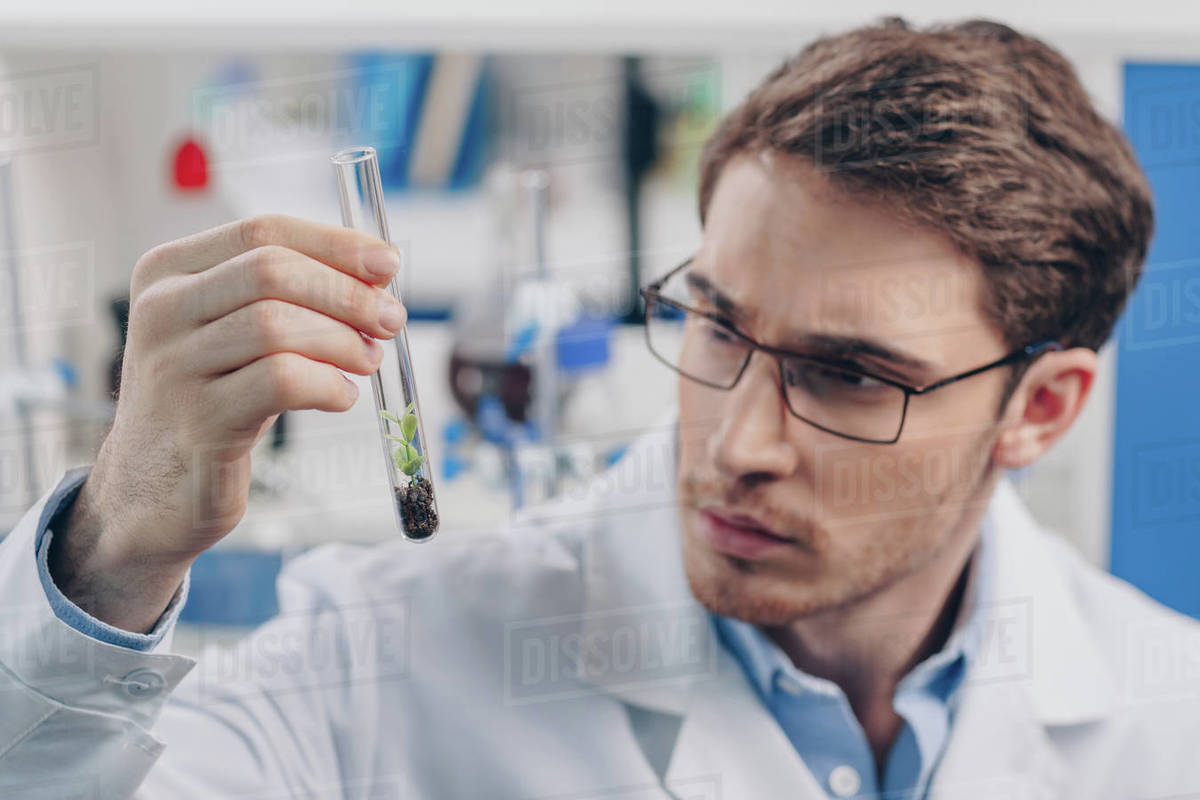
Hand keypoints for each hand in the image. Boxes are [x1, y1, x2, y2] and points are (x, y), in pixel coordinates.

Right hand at [50, 214, 406, 632]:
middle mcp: (161, 311)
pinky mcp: (199, 423)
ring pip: (278, 326)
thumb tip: (376, 272)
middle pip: (272, 271)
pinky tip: (340, 396)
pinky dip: (328, 385)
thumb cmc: (207, 401)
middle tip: (390, 320)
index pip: (263, 231)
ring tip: (366, 360)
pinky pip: (281, 383)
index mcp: (168, 273)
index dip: (335, 243)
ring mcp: (173, 368)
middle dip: (347, 293)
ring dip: (343, 341)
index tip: (387, 263)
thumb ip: (288, 296)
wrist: (148, 491)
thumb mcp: (231, 334)